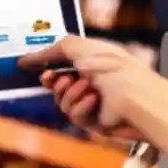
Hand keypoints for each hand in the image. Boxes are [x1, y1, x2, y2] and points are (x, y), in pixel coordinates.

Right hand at [18, 36, 151, 139]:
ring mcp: (92, 102)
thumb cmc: (114, 67)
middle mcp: (91, 80)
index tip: (32, 67)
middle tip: (54, 78)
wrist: (136, 95)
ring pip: (62, 102)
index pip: (60, 62)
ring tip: (86, 87)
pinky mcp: (94, 121)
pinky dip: (81, 106)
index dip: (46, 65)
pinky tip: (93, 100)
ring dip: (70, 93)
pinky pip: (74, 115)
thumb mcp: (79, 46)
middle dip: (54, 81)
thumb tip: (32, 56)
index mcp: (91, 60)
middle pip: (56, 85)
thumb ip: (53, 48)